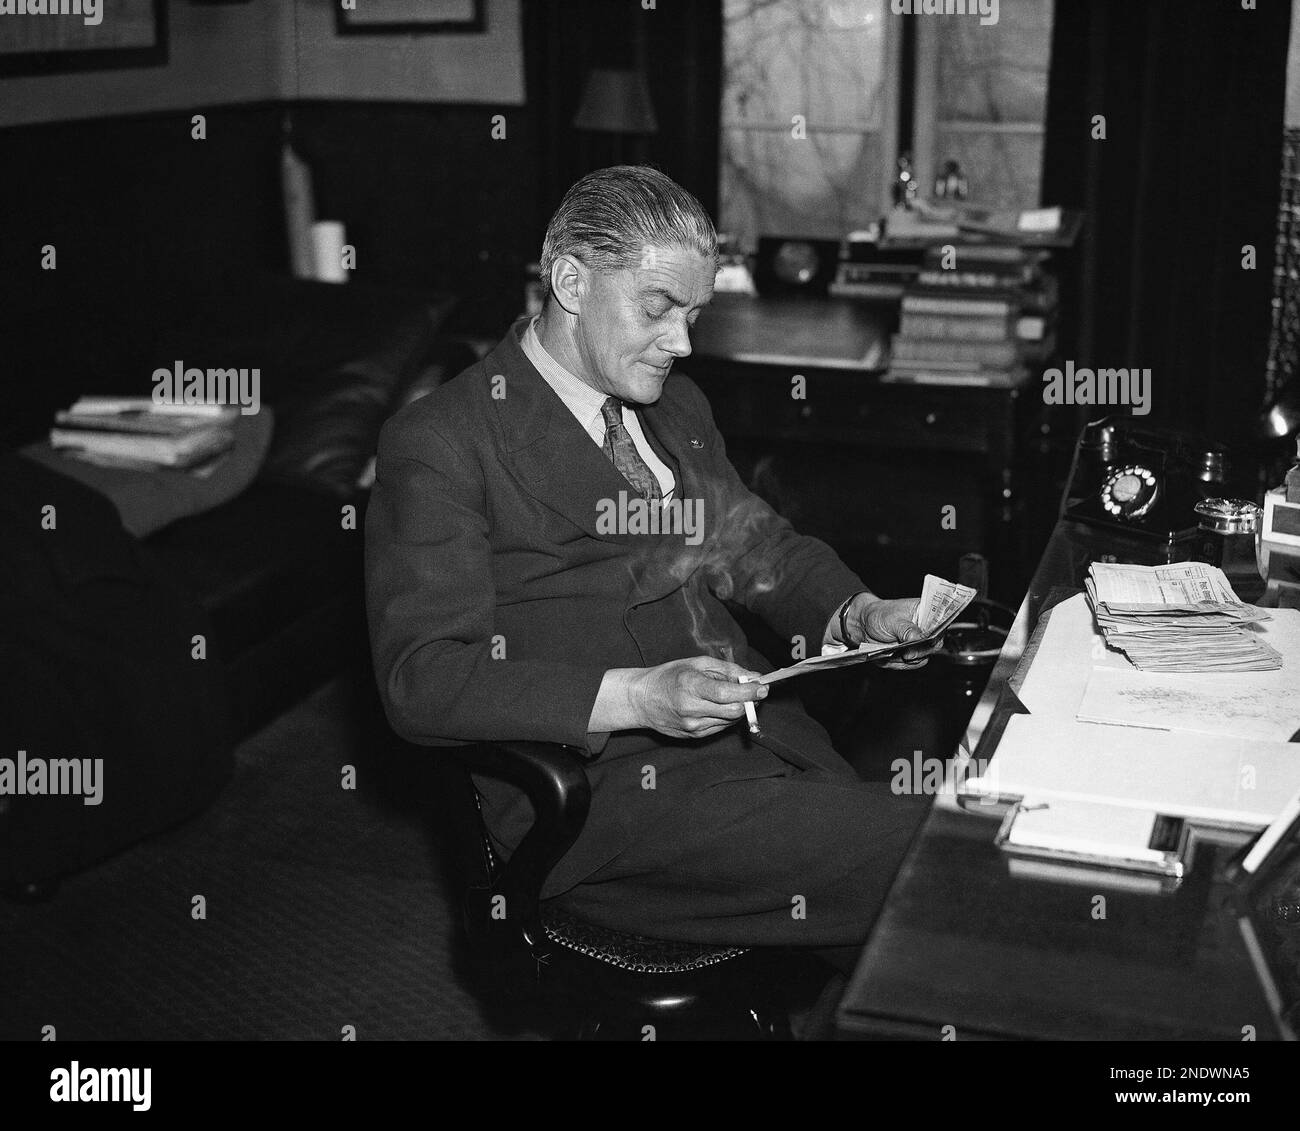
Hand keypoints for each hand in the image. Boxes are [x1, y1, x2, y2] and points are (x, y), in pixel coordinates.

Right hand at [630, 656, 768, 739]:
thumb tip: (754, 677)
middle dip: (749, 701)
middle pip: (734, 711)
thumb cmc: (670, 676)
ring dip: (738, 708)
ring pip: (730, 721)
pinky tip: (718, 706)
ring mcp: (692, 727)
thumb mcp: (696, 664)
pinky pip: (721, 727)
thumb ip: (727, 670)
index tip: (763, 687)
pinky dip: (727, 716)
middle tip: (753, 691)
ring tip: (731, 696)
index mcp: (690, 686)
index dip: (749, 692)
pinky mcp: (694, 737)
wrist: (642, 700)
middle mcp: (691, 710)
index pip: (727, 694)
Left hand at [842, 594, 937, 670]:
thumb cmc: (879, 616)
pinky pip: (911, 664)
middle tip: (905, 654)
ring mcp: (920, 643)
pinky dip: (899, 663)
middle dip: (919, 651)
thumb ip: (906, 630)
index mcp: (927, 612)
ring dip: (906, 658)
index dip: (938, 632)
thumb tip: (918, 638)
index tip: (927, 640)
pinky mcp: (912, 654)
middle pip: (935, 644)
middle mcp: (926, 628)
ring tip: (891, 650)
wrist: (863, 626)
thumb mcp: (892, 620)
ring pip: (923, 657)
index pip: (942, 622)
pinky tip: (889, 655)